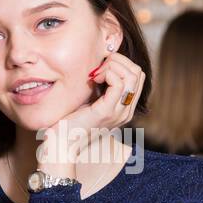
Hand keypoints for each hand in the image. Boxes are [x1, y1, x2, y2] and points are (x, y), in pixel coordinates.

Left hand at [38, 51, 144, 177]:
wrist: (63, 141)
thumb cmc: (72, 119)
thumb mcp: (91, 98)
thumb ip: (102, 84)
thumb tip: (104, 61)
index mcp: (125, 107)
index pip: (138, 75)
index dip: (122, 63)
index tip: (102, 66)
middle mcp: (126, 111)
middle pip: (138, 73)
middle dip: (119, 61)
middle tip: (99, 67)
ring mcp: (119, 112)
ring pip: (132, 76)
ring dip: (113, 66)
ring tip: (96, 74)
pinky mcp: (107, 112)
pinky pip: (119, 84)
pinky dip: (107, 73)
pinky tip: (93, 79)